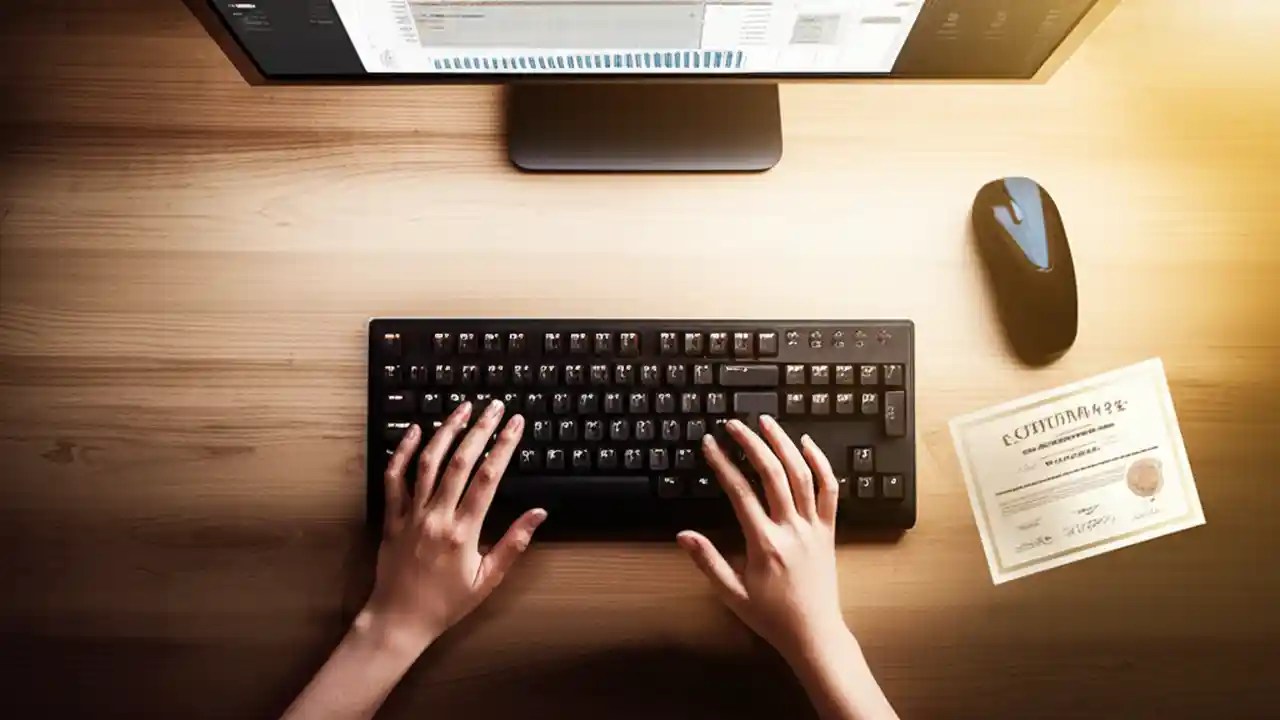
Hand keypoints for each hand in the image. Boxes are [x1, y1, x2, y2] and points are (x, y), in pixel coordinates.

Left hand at [359, 400, 546, 655]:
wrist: (399, 620)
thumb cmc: (446, 604)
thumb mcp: (489, 579)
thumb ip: (514, 544)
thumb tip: (539, 514)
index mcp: (464, 531)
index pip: (488, 478)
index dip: (504, 446)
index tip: (515, 423)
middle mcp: (437, 516)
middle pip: (460, 461)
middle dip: (480, 429)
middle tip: (495, 406)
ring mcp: (411, 515)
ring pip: (428, 463)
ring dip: (446, 431)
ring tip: (462, 408)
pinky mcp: (391, 518)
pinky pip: (394, 478)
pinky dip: (403, 452)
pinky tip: (416, 431)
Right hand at [677, 415, 845, 661]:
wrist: (814, 633)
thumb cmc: (771, 616)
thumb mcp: (732, 593)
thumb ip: (707, 561)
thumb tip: (683, 535)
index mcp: (765, 544)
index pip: (740, 493)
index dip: (722, 464)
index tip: (710, 445)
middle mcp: (791, 529)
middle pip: (772, 474)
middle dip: (751, 444)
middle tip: (734, 425)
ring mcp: (813, 527)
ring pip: (801, 475)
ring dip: (783, 444)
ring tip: (766, 423)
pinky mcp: (828, 530)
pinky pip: (830, 490)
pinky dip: (821, 463)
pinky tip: (807, 444)